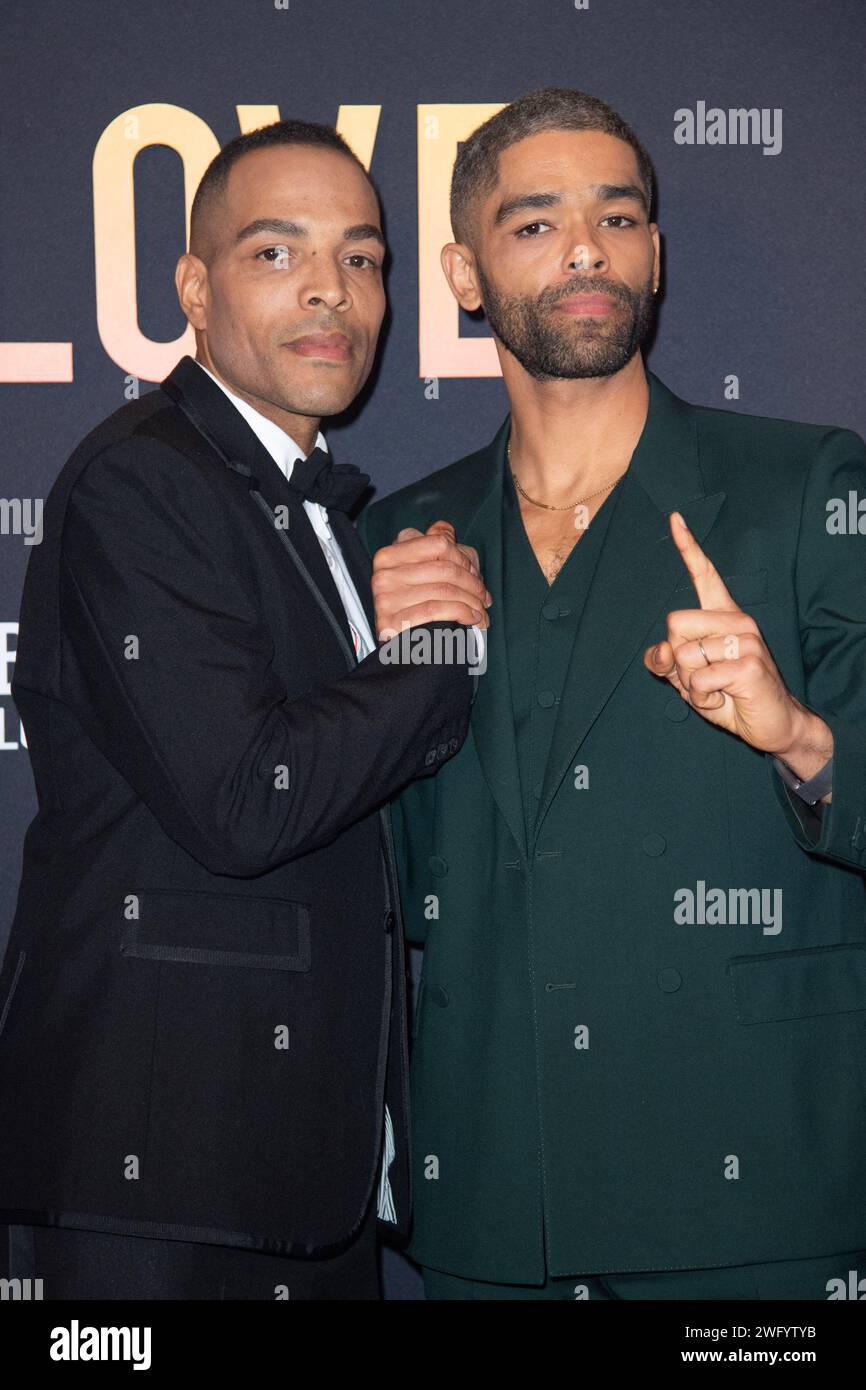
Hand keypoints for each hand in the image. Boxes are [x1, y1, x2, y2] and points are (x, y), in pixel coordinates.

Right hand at [371, 519, 491, 640]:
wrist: (405, 649)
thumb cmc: (421, 607)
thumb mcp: (432, 572)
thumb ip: (440, 547)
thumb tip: (445, 529)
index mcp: (390, 554)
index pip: (438, 543)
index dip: (463, 558)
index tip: (474, 574)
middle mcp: (383, 573)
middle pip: (445, 567)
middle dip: (472, 583)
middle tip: (483, 596)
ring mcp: (384, 597)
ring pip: (444, 589)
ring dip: (472, 601)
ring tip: (481, 610)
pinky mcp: (390, 621)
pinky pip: (436, 609)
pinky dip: (462, 613)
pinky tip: (472, 618)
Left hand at [643, 511, 831, 772]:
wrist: (771, 724)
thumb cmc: (728, 696)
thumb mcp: (688, 680)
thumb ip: (667, 663)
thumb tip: (662, 650)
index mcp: (723, 617)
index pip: (705, 575)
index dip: (688, 548)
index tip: (675, 518)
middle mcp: (738, 620)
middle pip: (675, 623)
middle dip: (677, 660)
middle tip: (703, 678)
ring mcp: (747, 638)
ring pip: (685, 655)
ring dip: (690, 685)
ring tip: (716, 690)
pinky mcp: (749, 662)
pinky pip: (699, 679)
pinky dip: (703, 698)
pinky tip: (724, 699)